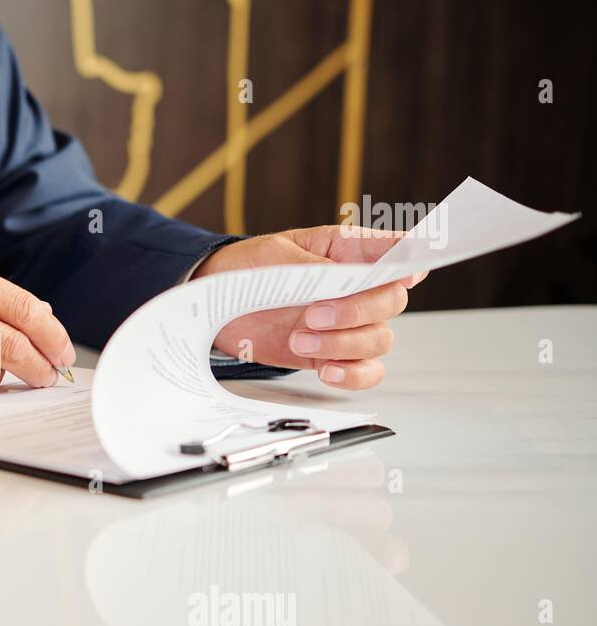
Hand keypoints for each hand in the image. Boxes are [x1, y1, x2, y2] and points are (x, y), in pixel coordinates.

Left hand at [192, 225, 426, 389]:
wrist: (215, 306)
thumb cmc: (245, 270)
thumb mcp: (272, 258)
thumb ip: (311, 268)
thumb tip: (346, 277)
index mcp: (346, 250)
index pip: (395, 251)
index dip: (411, 259)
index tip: (407, 271)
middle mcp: (354, 287)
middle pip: (392, 300)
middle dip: (357, 312)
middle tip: (313, 314)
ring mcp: (345, 323)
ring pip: (380, 339)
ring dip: (345, 344)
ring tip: (299, 340)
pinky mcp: (331, 353)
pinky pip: (365, 370)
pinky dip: (353, 374)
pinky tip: (327, 370)